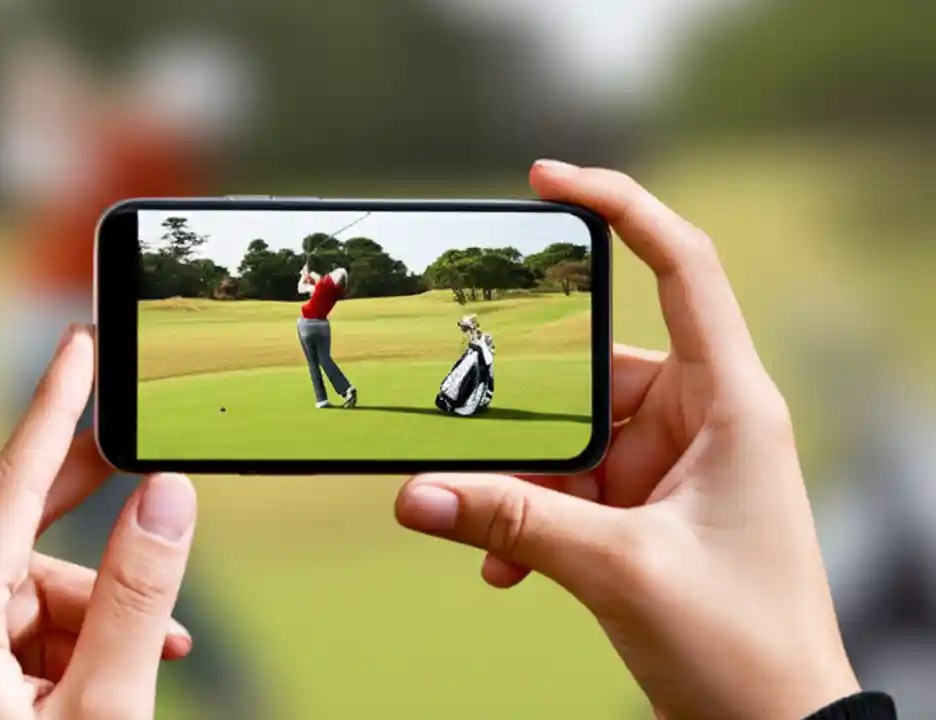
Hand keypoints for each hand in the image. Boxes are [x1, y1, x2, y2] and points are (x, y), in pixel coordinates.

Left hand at [0, 326, 197, 719]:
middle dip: (94, 518)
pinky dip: (85, 646)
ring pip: (37, 597)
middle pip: (24, 542)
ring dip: (106, 615)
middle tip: (139, 456)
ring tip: (157, 656)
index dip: (51, 410)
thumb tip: (167, 497)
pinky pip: (30, 637)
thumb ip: (137, 596)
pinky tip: (125, 673)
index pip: (6, 490)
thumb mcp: (105, 706)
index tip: (78, 346)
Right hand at [395, 161, 859, 718]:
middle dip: (525, 417)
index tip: (548, 181)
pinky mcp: (648, 509)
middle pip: (592, 372)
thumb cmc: (745, 647)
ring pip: (570, 440)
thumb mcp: (619, 571)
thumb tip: (412, 493)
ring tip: (490, 538)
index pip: (684, 266)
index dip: (621, 206)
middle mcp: (703, 421)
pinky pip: (570, 490)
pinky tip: (507, 567)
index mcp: (730, 403)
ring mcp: (673, 467)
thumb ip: (512, 523)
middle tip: (465, 439)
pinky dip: (532, 521)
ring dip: (522, 487)